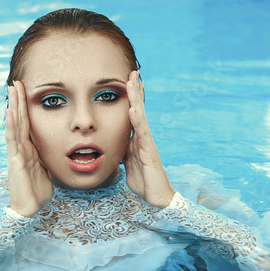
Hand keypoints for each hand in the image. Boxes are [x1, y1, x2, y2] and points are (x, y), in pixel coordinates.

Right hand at [5, 80, 52, 216]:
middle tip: (16, 82)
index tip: (25, 91)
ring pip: (14, 125)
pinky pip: (12, 140)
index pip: (27, 124)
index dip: (26, 108)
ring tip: (12, 90)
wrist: (29, 208)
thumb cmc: (37, 192)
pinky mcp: (15, 160)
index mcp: (29, 150)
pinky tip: (8, 113)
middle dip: (18, 101)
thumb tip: (57, 150)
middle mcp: (20, 148)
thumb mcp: (46, 170)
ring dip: (13, 107)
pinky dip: (10, 126)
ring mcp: (16, 153)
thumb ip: (47, 158)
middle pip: (19, 120)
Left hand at [124, 70, 174, 207]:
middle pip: (139, 110)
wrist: (156, 198)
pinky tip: (133, 109)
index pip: (134, 115)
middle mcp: (144, 138)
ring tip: (133, 82)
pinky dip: (137, 121)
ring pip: (141, 117)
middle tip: (133, 72)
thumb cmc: (143, 182)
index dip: (132, 98)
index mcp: (137, 140)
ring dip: (137, 99)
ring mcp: (147, 144)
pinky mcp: (149, 153)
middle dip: (135, 91)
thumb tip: (113, 144)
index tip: (128, 81)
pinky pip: (142, 134)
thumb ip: (122, 152)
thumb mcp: (127, 164)